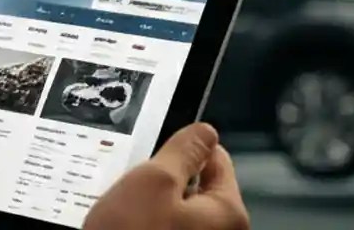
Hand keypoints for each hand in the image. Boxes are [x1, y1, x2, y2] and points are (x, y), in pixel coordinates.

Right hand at [84, 123, 249, 229]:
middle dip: (162, 183)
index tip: (156, 152)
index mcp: (228, 213)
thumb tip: (206, 132)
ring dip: (147, 208)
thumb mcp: (154, 182)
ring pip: (173, 213)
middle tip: (134, 190)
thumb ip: (184, 151)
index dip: (184, 150)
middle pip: (194, 189)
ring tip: (124, 214)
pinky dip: (142, 228)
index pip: (216, 160)